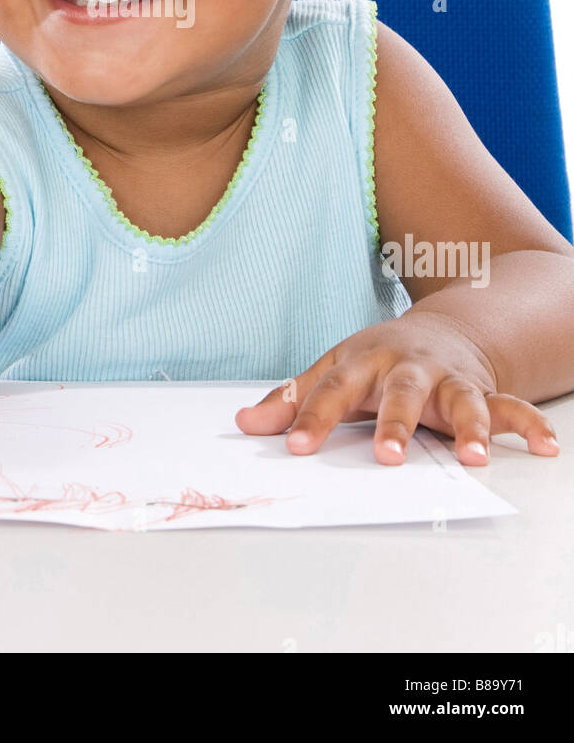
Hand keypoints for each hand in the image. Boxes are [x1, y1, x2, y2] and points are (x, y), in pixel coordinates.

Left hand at [234, 311, 559, 464]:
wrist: (437, 331)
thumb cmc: (376, 359)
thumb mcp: (333, 369)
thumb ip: (292, 399)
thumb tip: (244, 424)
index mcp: (363, 362)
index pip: (333, 389)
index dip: (312, 416)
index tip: (294, 446)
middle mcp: (408, 368)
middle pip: (399, 392)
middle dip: (394, 423)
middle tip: (386, 456)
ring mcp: (448, 379)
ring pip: (461, 399)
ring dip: (470, 427)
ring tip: (475, 457)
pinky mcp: (482, 391)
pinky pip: (511, 406)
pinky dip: (529, 424)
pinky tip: (545, 446)